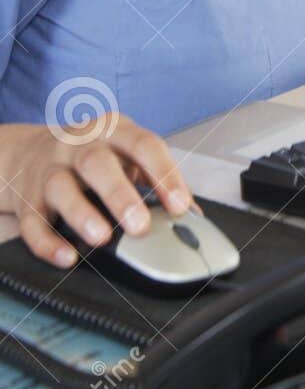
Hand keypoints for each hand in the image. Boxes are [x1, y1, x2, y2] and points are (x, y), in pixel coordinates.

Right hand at [0, 115, 198, 267]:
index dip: (164, 174)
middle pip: (98, 163)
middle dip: (120, 195)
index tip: (180, 206)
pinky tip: (67, 257)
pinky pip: (33, 221)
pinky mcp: (28, 199)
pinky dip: (49, 241)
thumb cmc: (92, 156)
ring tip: (103, 238)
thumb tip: (192, 217)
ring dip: (83, 213)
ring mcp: (50, 170)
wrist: (30, 152)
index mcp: (114, 132)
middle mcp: (80, 146)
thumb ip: (156, 180)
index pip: (143, 145)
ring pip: (62, 187)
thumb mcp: (126, 155)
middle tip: (141, 226)